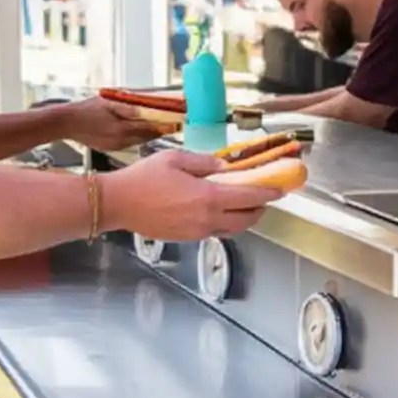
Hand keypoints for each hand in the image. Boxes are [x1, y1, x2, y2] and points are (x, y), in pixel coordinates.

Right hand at [64, 98, 171, 150]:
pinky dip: (140, 137)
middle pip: (149, 136)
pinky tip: (145, 132)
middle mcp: (121, 140)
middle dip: (162, 129)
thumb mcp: (109, 102)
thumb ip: (129, 106)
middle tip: (177, 123)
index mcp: (121, 128)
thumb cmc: (86, 109)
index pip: (150, 127)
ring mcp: (116, 146)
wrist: (65, 123)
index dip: (166, 124)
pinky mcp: (112, 148)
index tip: (179, 121)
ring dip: (152, 134)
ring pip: (141, 141)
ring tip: (165, 127)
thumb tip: (149, 106)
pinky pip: (132, 143)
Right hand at [101, 149, 282, 240]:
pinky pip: (216, 232)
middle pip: (247, 219)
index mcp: (207, 197)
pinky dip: (226, 224)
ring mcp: (197, 231)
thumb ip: (205, 162)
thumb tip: (224, 166)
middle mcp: (206, 218)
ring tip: (246, 204)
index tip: (280, 190)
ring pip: (233, 229)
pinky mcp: (187, 238)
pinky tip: (221, 211)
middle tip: (265, 197)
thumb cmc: (142, 179)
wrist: (117, 203)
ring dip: (245, 218)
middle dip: (261, 209)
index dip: (268, 193)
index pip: (249, 197)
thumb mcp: (176, 159)